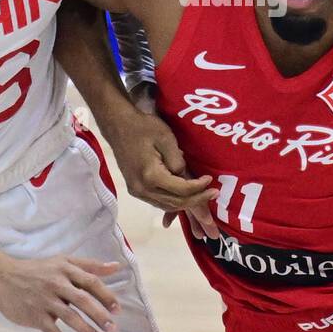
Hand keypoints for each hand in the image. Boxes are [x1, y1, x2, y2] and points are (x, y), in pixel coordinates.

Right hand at [0, 255, 121, 331]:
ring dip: (86, 330)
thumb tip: (116, 266)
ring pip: (69, 317)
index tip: (118, 310)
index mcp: (66, 270)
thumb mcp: (63, 261)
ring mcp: (45, 300)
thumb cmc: (37, 270)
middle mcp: (56, 284)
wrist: (2, 277)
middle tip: (113, 329)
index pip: (91, 282)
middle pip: (83, 300)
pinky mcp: (34, 316)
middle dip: (100, 315)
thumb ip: (90, 265)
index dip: (106, 296)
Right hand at [99, 86, 220, 237]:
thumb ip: (178, 161)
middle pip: (175, 203)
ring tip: (203, 195)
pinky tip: (185, 195)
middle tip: (213, 193)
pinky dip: (174, 201)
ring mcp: (137, 191)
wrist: (118, 125)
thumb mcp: (165, 138)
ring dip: (186, 203)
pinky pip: (158, 201)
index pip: (181, 190)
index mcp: (151, 176)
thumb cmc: (143, 128)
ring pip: (166, 206)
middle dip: (197, 200)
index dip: (199, 187)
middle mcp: (142, 189)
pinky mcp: (135, 189)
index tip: (210, 180)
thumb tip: (187, 178)